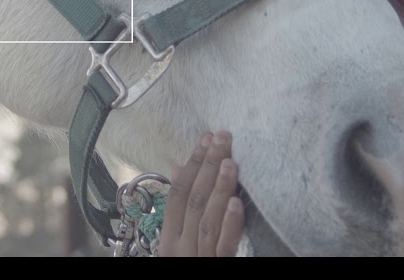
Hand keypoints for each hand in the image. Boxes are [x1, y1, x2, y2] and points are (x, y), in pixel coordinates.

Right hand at [158, 131, 243, 256]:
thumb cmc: (189, 265)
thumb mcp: (179, 241)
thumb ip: (180, 208)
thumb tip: (180, 167)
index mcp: (168, 238)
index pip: (177, 192)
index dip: (192, 163)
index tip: (206, 138)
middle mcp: (179, 247)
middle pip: (192, 200)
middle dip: (207, 166)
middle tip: (223, 137)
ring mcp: (197, 259)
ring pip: (206, 219)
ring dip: (218, 188)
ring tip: (230, 161)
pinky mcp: (218, 270)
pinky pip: (223, 247)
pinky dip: (230, 224)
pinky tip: (236, 203)